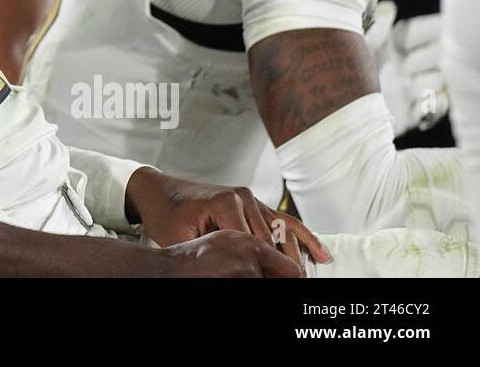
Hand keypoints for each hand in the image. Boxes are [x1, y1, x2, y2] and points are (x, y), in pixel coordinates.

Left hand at [125, 168, 330, 268]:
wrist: (157, 190)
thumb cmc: (165, 213)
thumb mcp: (181, 239)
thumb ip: (208, 255)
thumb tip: (230, 273)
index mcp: (226, 204)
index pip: (256, 246)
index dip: (265, 271)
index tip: (273, 286)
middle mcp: (243, 198)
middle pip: (275, 241)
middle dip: (286, 269)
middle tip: (297, 288)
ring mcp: (250, 198)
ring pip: (285, 231)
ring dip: (299, 257)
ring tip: (308, 280)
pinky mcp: (253, 203)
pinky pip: (284, 221)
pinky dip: (304, 237)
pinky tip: (322, 254)